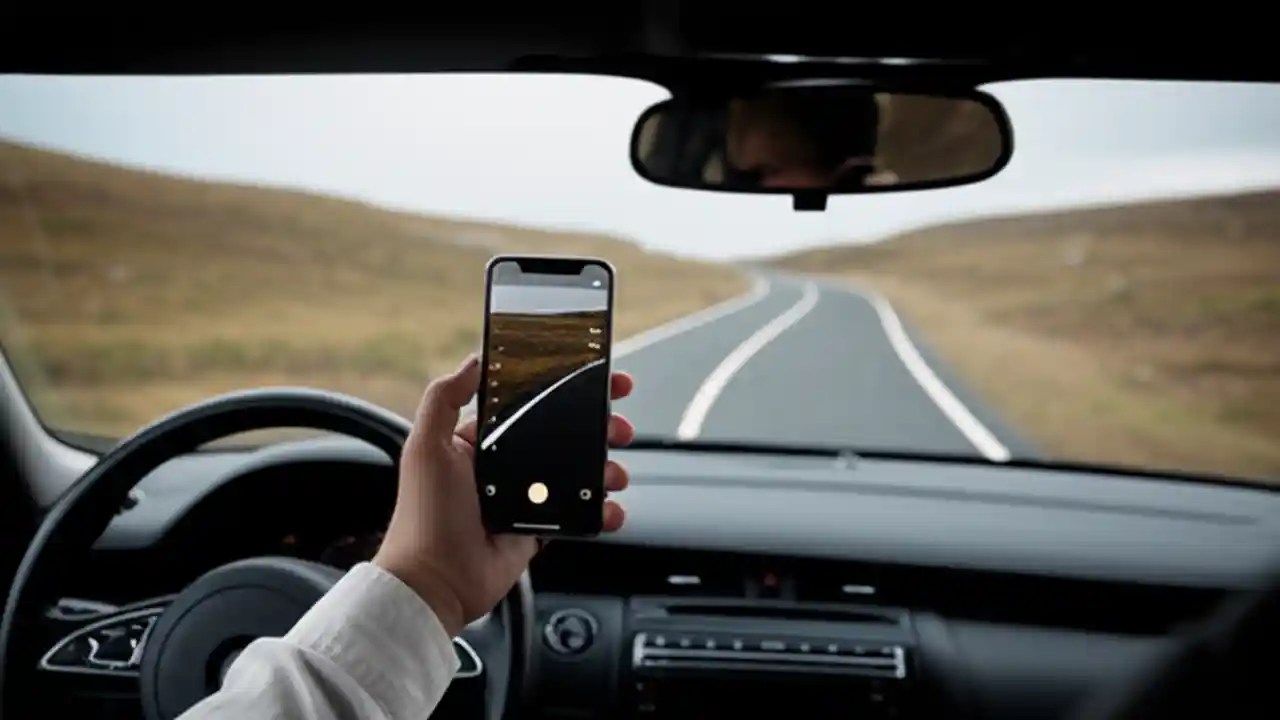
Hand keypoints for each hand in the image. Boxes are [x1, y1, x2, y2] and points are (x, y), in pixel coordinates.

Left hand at [374, 353, 634, 634]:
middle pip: (562, 436)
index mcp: (478, 441)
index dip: (560, 389)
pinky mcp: (537, 530)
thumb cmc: (424, 516)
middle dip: (597, 428)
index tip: (593, 379)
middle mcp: (503, 466)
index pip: (526, 404)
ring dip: (604, 469)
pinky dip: (600, 512)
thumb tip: (474, 361)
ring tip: (615, 474)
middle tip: (618, 426)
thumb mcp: (426, 447)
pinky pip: (578, 515)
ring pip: (577, 474)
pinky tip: (609, 509)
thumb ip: (444, 399)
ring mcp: (523, 499)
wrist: (436, 582)